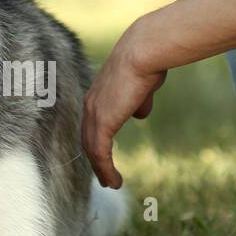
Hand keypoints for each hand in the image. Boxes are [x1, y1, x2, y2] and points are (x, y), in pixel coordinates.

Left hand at [81, 23, 166, 188]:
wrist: (143, 52)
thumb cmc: (147, 62)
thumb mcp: (142, 85)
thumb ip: (139, 100)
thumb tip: (140, 114)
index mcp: (98, 94)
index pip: (92, 123)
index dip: (97, 140)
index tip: (104, 155)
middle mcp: (91, 104)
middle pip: (88, 139)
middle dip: (95, 159)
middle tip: (104, 176)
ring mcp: (94, 114)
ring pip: (92, 150)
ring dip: (101, 169)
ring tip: (111, 183)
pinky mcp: (102, 124)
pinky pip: (100, 154)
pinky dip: (106, 170)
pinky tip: (115, 181)